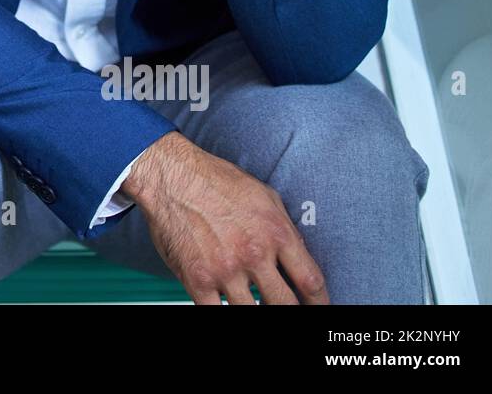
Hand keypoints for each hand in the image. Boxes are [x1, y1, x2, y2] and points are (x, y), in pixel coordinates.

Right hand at [121, 132, 328, 304]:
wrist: (171, 177)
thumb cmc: (214, 180)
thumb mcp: (264, 196)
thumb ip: (283, 229)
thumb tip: (298, 257)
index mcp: (276, 233)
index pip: (311, 282)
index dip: (320, 302)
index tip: (317, 307)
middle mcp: (254, 254)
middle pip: (286, 305)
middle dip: (290, 311)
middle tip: (286, 308)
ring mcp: (225, 269)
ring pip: (253, 313)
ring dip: (256, 310)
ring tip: (253, 304)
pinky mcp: (198, 279)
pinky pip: (216, 313)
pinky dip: (223, 311)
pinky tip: (225, 305)